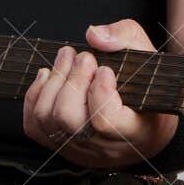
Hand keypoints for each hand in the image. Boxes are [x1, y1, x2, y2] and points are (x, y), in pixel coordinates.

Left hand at [23, 20, 179, 168]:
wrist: (144, 122)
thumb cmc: (148, 89)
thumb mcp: (149, 58)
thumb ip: (126, 37)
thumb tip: (94, 34)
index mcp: (136, 133)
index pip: (105, 121)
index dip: (99, 91)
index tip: (105, 69)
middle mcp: (105, 148)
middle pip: (69, 119)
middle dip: (71, 80)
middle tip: (83, 58)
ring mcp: (79, 150)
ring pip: (48, 119)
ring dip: (53, 82)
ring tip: (66, 59)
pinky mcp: (59, 145)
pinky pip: (34, 125)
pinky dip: (36, 95)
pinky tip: (49, 76)